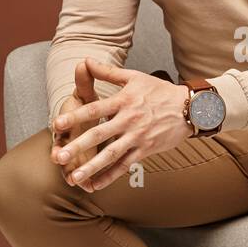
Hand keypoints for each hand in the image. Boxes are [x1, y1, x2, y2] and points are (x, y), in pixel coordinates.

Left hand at [50, 57, 191, 191]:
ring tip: (75, 177)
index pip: (95, 109)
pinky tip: (95, 185)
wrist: (190, 108)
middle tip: (59, 157)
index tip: (57, 124)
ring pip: (112, 154)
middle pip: (100, 135)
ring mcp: (138, 137)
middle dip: (78, 146)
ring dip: (92, 167)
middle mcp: (129, 120)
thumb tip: (85, 61)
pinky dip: (110, 176)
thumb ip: (107, 72)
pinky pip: (126, 165)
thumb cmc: (160, 91)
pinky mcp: (146, 150)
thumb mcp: (135, 77)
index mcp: (124, 100)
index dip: (75, 116)